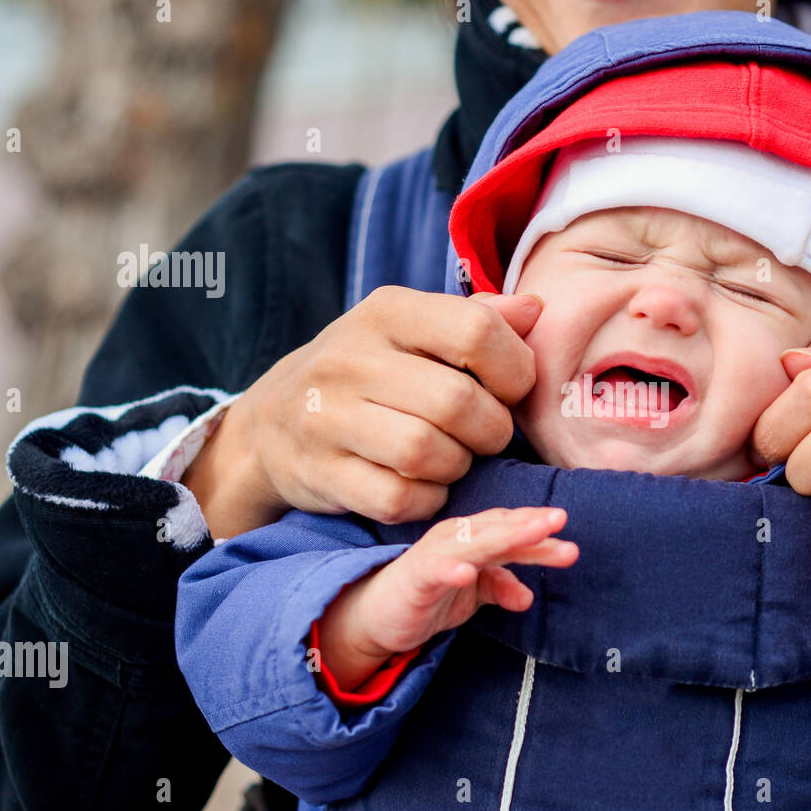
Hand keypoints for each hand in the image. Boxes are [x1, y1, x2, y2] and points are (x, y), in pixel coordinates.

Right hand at [184, 288, 542, 538]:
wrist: (274, 423)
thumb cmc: (371, 372)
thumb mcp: (415, 331)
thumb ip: (478, 318)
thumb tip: (536, 310)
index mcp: (387, 312)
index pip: (476, 331)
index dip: (514, 370)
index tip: (509, 390)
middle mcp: (350, 358)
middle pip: (457, 402)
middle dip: (491, 430)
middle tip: (486, 436)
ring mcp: (327, 417)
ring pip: (426, 453)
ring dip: (458, 466)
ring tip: (454, 459)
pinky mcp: (320, 473)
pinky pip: (399, 498)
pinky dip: (427, 500)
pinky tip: (424, 486)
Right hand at [317, 507, 578, 690]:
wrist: (377, 615)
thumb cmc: (428, 595)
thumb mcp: (473, 594)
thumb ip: (501, 587)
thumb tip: (529, 596)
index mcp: (474, 540)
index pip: (512, 530)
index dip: (539, 531)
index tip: (568, 535)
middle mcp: (457, 539)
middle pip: (499, 528)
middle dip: (529, 524)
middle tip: (559, 519)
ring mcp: (436, 554)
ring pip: (475, 542)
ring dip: (505, 535)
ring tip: (534, 532)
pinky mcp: (415, 576)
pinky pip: (435, 570)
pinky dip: (451, 570)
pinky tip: (467, 574)